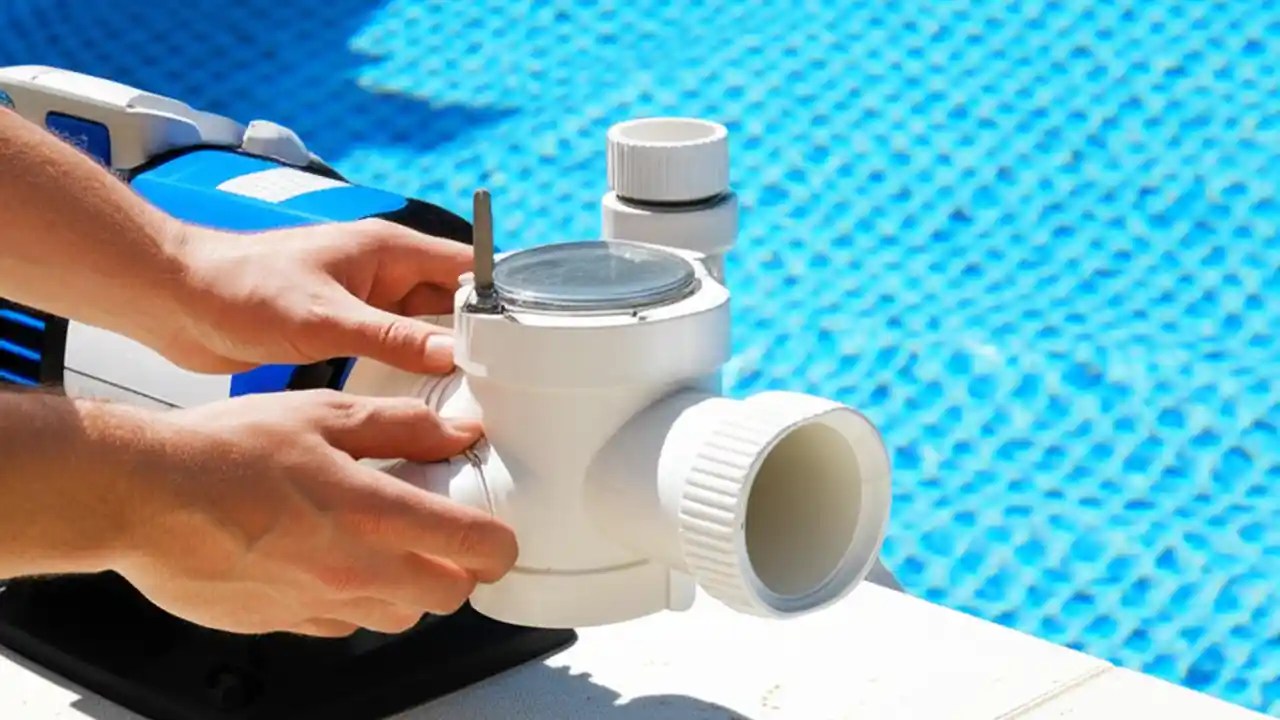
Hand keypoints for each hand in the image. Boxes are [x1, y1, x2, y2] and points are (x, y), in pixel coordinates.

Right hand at [116, 390, 514, 636]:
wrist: (143, 496)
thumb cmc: (225, 451)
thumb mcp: (323, 414)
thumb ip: (400, 427)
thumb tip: (456, 435)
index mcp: (372, 513)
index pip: (475, 547)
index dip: (500, 543)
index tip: (497, 534)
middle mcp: (353, 570)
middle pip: (447, 596)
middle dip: (457, 571)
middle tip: (441, 539)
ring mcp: (317, 604)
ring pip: (398, 618)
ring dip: (406, 589)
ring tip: (382, 548)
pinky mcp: (282, 624)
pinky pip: (340, 625)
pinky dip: (350, 602)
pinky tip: (327, 563)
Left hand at [152, 219, 472, 374]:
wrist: (175, 298)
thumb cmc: (239, 288)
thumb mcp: (324, 318)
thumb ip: (389, 337)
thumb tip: (449, 354)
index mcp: (384, 250)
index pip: (461, 266)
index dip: (493, 296)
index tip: (521, 335)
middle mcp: (378, 273)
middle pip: (446, 303)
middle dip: (473, 334)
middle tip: (504, 378)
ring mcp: (359, 301)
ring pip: (419, 329)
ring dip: (440, 355)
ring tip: (472, 394)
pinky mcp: (339, 328)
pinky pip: (390, 347)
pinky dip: (408, 369)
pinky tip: (421, 400)